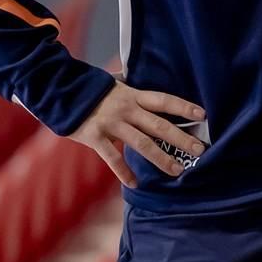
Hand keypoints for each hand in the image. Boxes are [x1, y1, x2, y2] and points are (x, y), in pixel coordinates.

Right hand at [69, 82, 205, 186]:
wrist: (58, 90)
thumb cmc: (90, 88)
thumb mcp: (113, 83)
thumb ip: (129, 86)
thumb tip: (138, 76)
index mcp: (133, 95)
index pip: (164, 101)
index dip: (184, 107)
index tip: (203, 115)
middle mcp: (126, 109)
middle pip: (159, 125)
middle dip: (181, 138)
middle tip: (200, 150)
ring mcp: (111, 123)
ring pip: (142, 144)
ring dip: (161, 159)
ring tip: (177, 171)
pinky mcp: (95, 136)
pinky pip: (113, 158)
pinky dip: (124, 172)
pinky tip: (135, 184)